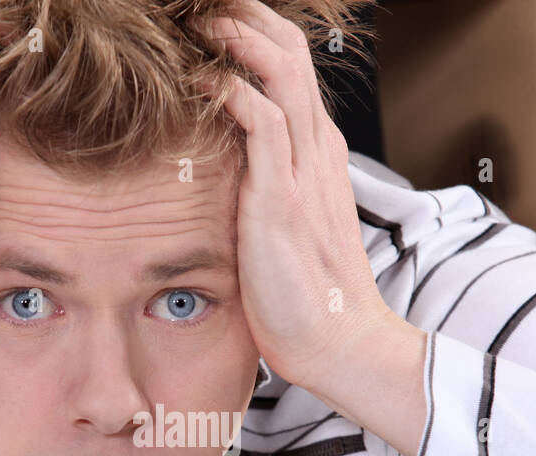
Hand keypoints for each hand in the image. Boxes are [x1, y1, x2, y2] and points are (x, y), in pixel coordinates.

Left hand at [197, 0, 390, 389]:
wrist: (337, 342)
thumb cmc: (304, 293)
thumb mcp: (281, 224)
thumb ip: (260, 186)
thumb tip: (222, 170)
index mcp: (316, 152)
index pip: (291, 67)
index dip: (253, 33)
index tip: (211, 22)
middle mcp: (316, 148)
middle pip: (289, 51)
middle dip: (244, 16)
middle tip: (200, 6)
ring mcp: (304, 169)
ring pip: (280, 70)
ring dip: (236, 36)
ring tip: (198, 21)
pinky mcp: (283, 197)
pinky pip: (261, 120)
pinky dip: (230, 89)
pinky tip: (201, 81)